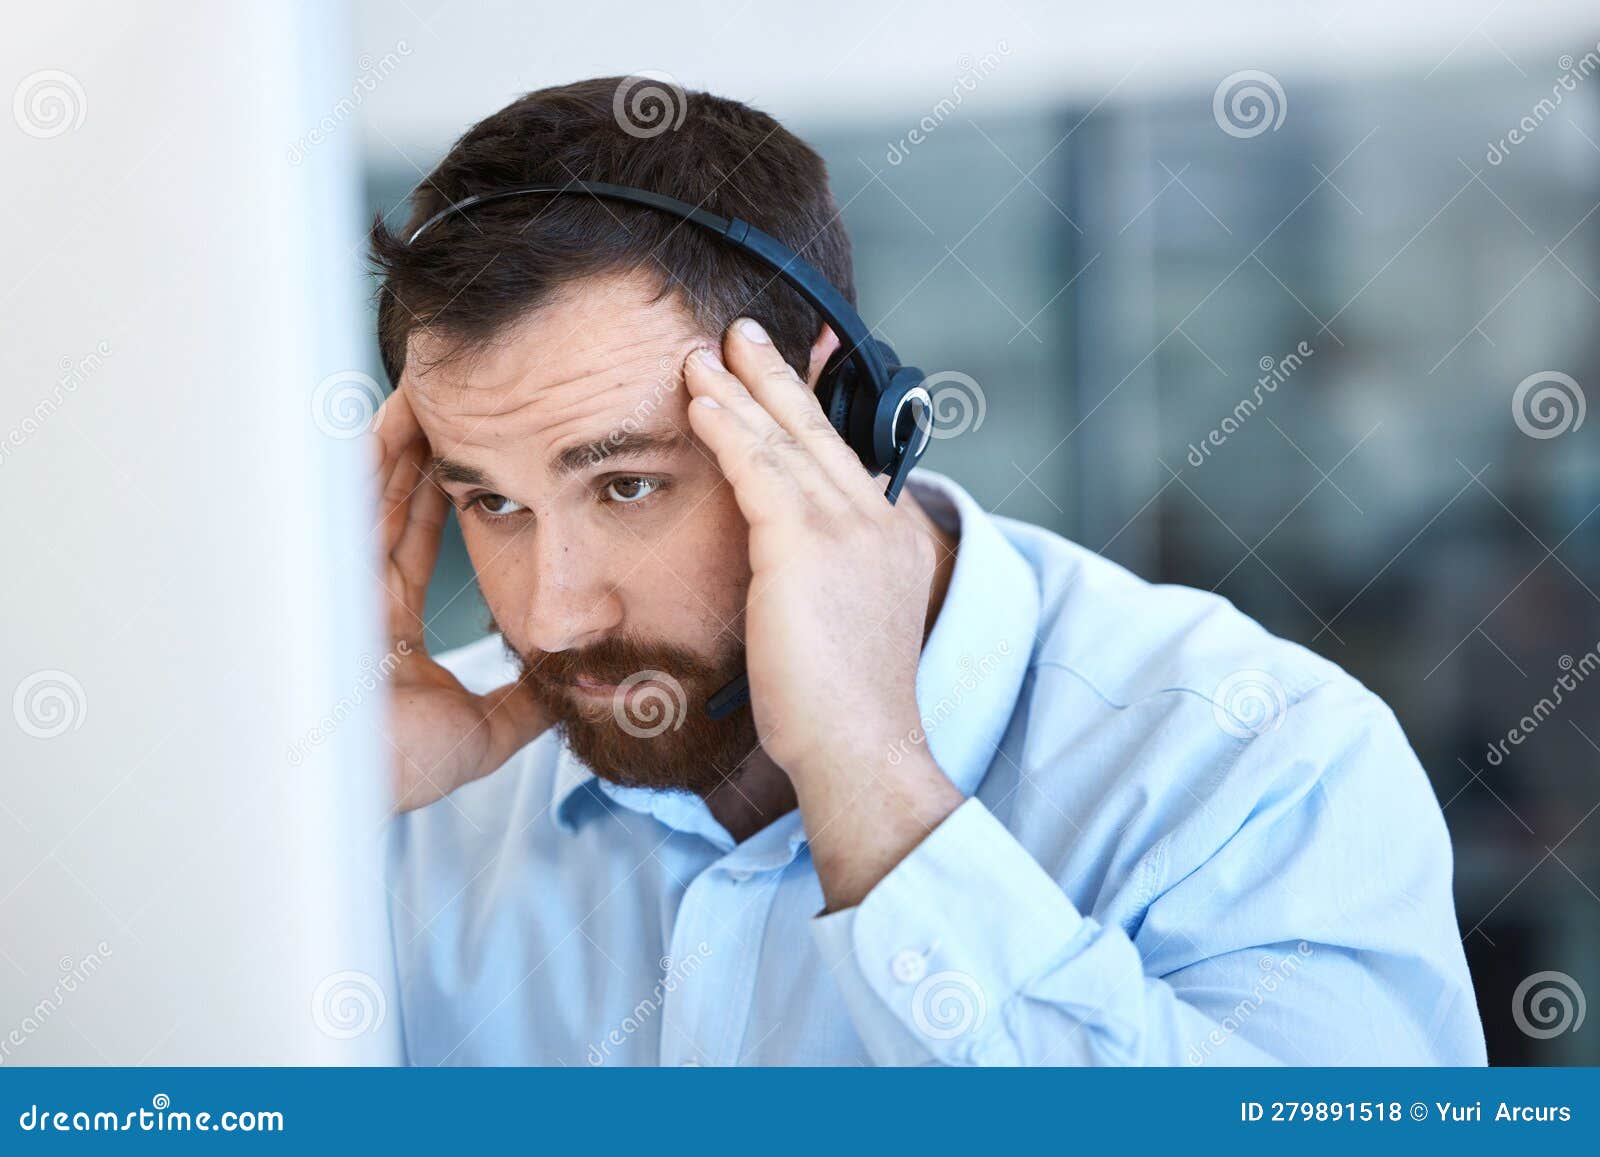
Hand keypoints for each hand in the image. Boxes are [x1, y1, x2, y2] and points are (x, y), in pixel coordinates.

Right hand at [368, 385, 549, 810]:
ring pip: (374, 490)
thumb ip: (520, 706)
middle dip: (422, 454)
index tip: (473, 460)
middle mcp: (359, 592)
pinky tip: (401, 416)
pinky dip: (376, 455)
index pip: (417, 542)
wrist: (340, 781)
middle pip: (392, 502)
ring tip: (437, 393)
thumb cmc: (396, 766)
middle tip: (458, 407)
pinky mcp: (328, 570)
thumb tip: (565, 690)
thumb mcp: (480, 730)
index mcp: (388, 625)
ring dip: (404, 442)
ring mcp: (340, 577)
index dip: (440, 500)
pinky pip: (356, 498)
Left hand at [682, 319, 937, 781]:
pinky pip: (757, 467)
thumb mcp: (842, 627)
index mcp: (890, 539)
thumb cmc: (841, 709)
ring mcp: (846, 527)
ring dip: (737, 390)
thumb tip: (786, 572)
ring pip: (783, 438)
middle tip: (741, 333)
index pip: (842, 457)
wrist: (860, 749)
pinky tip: (699, 402)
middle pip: (817, 430)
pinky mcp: (805, 543)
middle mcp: (876, 521)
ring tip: (702, 354)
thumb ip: (823, 582)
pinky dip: (726, 427)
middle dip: (775, 375)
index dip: (808, 410)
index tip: (788, 370)